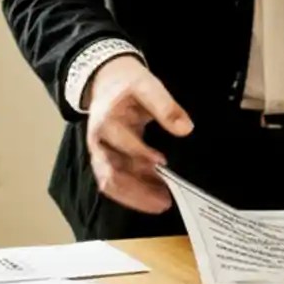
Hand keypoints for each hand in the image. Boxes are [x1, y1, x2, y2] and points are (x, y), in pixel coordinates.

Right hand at [86, 55, 193, 212]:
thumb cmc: (128, 84)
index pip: (123, 143)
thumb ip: (166, 107)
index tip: (163, 163)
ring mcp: (100, 153)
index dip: (142, 155)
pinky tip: (155, 195)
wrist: (106, 80)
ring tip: (163, 202)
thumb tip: (185, 129)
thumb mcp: (148, 86)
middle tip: (166, 200)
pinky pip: (114, 182)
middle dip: (137, 190)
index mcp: (107, 121)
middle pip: (110, 174)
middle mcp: (98, 141)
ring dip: (136, 196)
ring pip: (111, 183)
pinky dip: (133, 192)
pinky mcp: (105, 160)